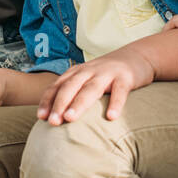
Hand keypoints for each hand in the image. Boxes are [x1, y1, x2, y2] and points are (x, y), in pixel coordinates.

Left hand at [37, 49, 155, 124]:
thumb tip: (54, 120)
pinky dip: (115, 103)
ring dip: (79, 104)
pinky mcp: (126, 78)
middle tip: (52, 122)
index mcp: (77, 73)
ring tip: (70, 119)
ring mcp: (107, 73)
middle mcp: (89, 71)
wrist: (137, 56)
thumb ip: (73, 93)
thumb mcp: (87, 79)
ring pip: (91, 89)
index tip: (41, 117)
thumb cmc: (107, 74)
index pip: (58, 86)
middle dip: (60, 104)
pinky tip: (111, 117)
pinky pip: (120, 91)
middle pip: (71, 87)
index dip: (48, 100)